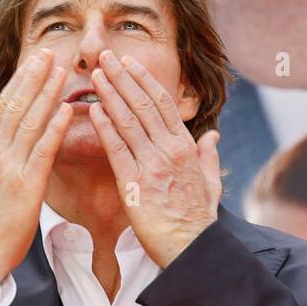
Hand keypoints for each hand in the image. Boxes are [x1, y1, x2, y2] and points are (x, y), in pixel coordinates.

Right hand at [0, 49, 73, 278]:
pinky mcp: (26, 184)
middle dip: (34, 76)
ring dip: (47, 92)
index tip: (36, 59)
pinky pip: (43, 149)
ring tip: (62, 70)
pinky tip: (67, 109)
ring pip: (30, 120)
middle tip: (51, 51)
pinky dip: (55, 127)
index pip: (5, 105)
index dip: (21, 80)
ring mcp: (10, 166)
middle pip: (17, 105)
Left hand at [87, 50, 221, 267]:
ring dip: (110, 94)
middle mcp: (170, 151)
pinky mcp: (135, 185)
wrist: (191, 249)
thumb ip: (209, 157)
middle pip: (143, 104)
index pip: (163, 104)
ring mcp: (152, 166)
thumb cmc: (198, 220)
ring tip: (95, 74)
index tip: (128, 63)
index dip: (143, 80)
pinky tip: (93, 110)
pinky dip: (104, 127)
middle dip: (122, 77)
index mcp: (186, 148)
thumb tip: (213, 137)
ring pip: (129, 121)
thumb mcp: (211, 184)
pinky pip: (117, 150)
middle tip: (105, 56)